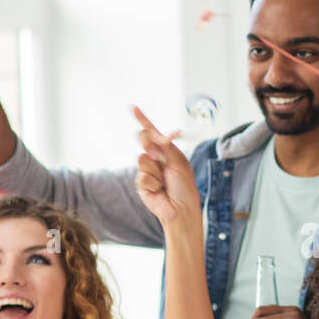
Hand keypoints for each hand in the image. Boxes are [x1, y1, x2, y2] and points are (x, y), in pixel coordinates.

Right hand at [133, 106, 198, 226]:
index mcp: (167, 152)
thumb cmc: (185, 187)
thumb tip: (155, 133)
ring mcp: (147, 171)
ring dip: (155, 170)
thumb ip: (166, 146)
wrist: (181, 209)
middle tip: (159, 158)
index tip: (133, 108)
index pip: (153, 133)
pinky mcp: (142, 184)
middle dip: (150, 145)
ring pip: (142, 159)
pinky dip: (152, 183)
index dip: (143, 120)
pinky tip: (159, 190)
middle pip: (143, 141)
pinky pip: (142, 176)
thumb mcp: (179, 162)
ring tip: (164, 182)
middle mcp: (156, 159)